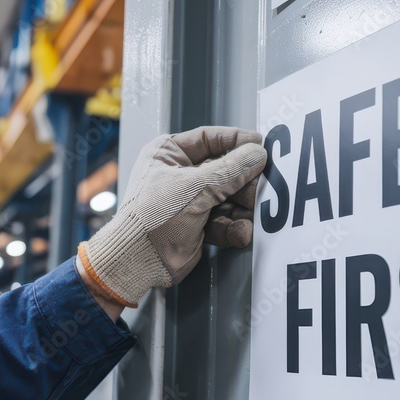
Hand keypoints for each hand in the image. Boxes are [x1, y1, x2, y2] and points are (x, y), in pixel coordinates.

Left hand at [78, 126, 267, 307]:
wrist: (138, 261)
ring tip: (250, 216)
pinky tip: (238, 233)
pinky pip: (225, 220)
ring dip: (242, 209)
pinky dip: (233, 227)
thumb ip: (230, 170)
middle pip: (226, 170)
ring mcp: (190, 199)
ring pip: (229, 198)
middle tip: (260, 190)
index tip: (261, 146)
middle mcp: (180, 174)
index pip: (210, 138)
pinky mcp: (198, 224)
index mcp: (169, 153)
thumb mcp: (196, 188)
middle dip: (244, 184)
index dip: (237, 141)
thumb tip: (257, 154)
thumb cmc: (152, 218)